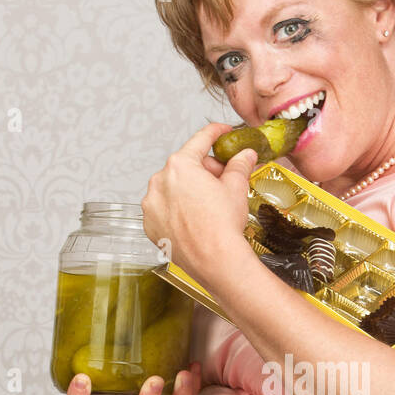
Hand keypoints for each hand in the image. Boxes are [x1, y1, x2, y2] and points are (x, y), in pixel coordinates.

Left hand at [141, 122, 260, 285]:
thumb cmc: (222, 228)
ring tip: (209, 206)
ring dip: (189, 190)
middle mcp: (159, 181)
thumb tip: (245, 156)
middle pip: (185, 166)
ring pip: (173, 188)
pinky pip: (164, 209)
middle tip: (224, 181)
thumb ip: (238, 165)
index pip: (200, 140)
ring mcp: (151, 204)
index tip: (221, 133)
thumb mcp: (236, 188)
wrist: (215, 262)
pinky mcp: (150, 224)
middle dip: (205, 170)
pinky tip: (194, 219)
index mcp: (180, 166)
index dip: (216, 133)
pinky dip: (177, 209)